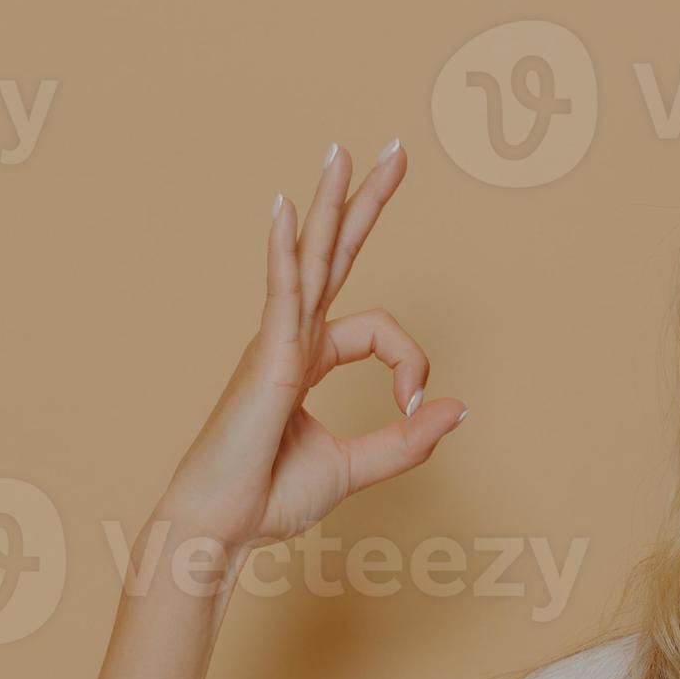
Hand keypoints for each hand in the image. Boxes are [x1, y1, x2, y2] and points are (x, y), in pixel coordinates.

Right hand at [159, 140, 466, 554]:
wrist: (221, 527)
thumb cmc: (267, 498)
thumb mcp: (356, 468)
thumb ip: (408, 439)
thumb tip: (458, 407)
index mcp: (306, 357)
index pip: (379, 330)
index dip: (411, 362)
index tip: (412, 404)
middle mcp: (290, 338)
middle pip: (334, 253)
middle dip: (364, 201)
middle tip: (394, 151)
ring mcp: (275, 341)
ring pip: (310, 258)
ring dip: (329, 202)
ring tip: (344, 152)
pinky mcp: (266, 357)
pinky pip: (281, 292)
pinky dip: (284, 250)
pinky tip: (285, 209)